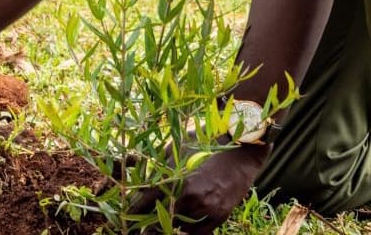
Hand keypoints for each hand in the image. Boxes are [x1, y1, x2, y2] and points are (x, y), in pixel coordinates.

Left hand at [129, 143, 270, 233]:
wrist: (241, 149)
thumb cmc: (207, 143)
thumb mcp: (178, 148)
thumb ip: (160, 166)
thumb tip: (143, 180)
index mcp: (177, 180)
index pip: (146, 202)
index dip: (135, 210)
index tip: (129, 216)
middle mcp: (190, 197)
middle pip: (161, 220)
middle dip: (151, 224)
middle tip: (145, 226)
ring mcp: (206, 208)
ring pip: (180, 228)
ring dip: (172, 226)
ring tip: (166, 224)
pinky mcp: (220, 214)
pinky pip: (198, 233)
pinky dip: (189, 231)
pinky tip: (184, 226)